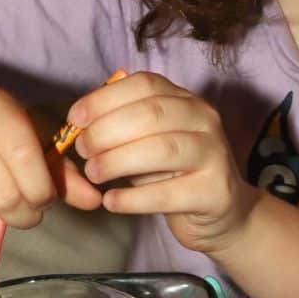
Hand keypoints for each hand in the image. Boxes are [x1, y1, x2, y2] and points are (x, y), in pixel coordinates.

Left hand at [68, 71, 252, 255]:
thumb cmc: (176, 175)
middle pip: (151, 114)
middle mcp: (205, 120)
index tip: (75, 118)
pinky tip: (111, 202)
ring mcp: (214, 155)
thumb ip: (121, 128)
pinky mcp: (214, 193)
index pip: (144, 85)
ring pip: (161, 149)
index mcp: (186, 100)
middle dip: (107, 131)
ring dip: (117, 161)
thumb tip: (79, 123)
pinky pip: (167, 194)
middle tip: (83, 151)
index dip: (104, 99)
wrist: (223, 213)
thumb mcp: (149, 143)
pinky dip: (133, 199)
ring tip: (94, 174)